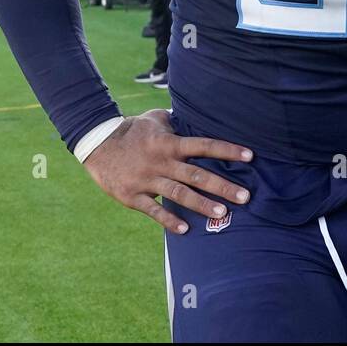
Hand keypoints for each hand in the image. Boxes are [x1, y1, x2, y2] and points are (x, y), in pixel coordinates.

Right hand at [82, 109, 252, 233]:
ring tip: (222, 213)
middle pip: (196, 174)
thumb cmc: (132, 130)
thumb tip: (200, 116)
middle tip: (245, 197)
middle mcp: (161, 161)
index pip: (203, 145)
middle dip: (222, 186)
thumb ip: (178, 121)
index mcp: (169, 142)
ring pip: (179, 194)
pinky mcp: (132, 196)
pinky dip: (169, 220)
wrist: (97, 144)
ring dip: (201, 204)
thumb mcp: (155, 119)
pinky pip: (153, 211)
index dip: (226, 150)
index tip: (250, 155)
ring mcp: (147, 180)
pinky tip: (185, 229)